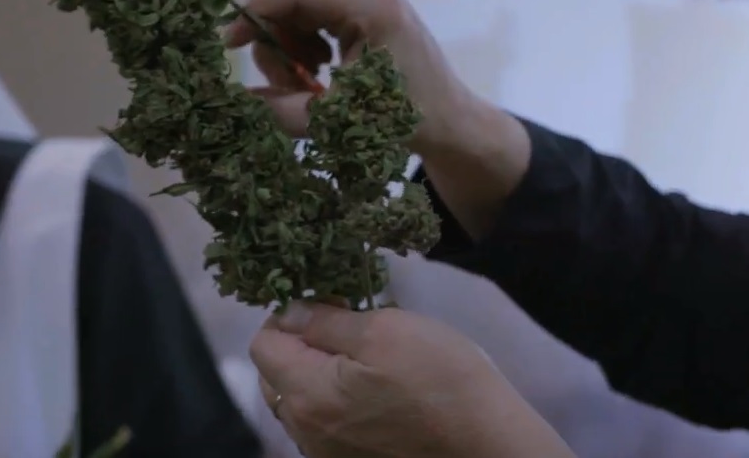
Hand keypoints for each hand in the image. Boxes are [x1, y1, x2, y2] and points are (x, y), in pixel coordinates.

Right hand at [223, 0, 467, 154]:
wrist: (450, 119)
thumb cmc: (404, 117)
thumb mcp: (336, 117)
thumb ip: (282, 107)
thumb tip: (233, 102)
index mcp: (371, 3)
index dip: (254, 12)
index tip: (229, 45)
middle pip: (293, 1)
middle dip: (277, 45)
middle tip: (285, 88)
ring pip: (301, 11)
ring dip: (292, 51)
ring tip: (308, 88)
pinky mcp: (368, 4)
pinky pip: (316, 16)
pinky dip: (308, 47)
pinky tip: (322, 75)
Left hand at [250, 302, 573, 457]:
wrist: (484, 442)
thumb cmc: (441, 379)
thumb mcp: (388, 330)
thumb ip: (328, 321)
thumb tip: (290, 312)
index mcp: (306, 392)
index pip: (264, 343)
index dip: (291, 315)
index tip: (333, 305)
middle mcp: (303, 430)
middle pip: (274, 377)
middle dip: (299, 347)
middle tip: (348, 330)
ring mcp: (325, 452)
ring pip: (298, 404)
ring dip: (317, 377)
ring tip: (364, 363)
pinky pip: (323, 426)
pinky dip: (335, 404)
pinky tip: (373, 396)